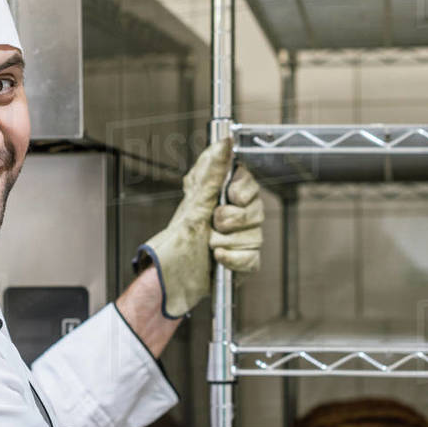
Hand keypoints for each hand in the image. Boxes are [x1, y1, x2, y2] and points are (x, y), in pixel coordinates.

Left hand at [134, 137, 263, 317]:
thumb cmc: (175, 246)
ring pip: (256, 235)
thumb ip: (212, 175)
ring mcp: (239, 239)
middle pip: (256, 210)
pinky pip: (253, 258)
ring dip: (228, 243)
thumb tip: (223, 143)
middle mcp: (232, 216)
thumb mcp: (193, 207)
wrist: (171, 284)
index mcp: (220, 198)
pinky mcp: (243, 261)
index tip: (231, 196)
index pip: (248, 182)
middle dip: (232, 220)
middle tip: (213, 225)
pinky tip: (218, 261)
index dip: (243, 190)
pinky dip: (233, 261)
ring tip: (209, 246)